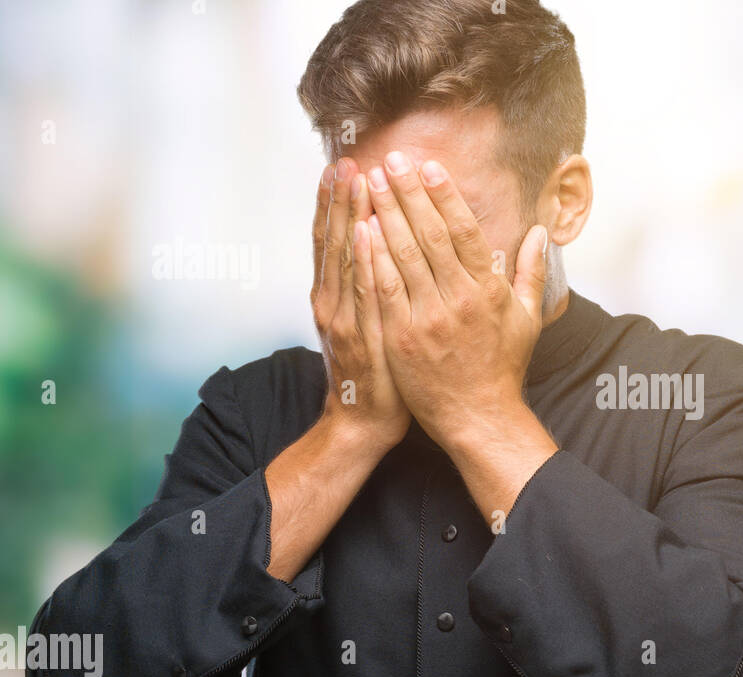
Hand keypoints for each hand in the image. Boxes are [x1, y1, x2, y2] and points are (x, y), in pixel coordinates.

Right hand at [311, 158, 410, 450]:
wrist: (362, 420)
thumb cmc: (375, 370)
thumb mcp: (368, 322)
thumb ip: (370, 284)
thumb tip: (381, 245)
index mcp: (335, 294)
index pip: (335, 239)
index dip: (337, 203)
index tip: (345, 165)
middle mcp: (332, 301)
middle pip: (335, 240)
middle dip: (341, 199)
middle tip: (347, 160)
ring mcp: (342, 318)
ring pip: (345, 258)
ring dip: (349, 217)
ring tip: (354, 180)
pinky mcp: (358, 337)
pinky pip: (364, 292)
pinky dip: (362, 261)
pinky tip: (365, 233)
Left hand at [356, 151, 548, 451]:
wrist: (479, 418)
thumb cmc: (502, 368)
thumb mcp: (528, 319)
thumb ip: (531, 272)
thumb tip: (538, 233)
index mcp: (488, 291)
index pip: (464, 232)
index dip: (445, 196)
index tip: (429, 167)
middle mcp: (459, 300)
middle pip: (430, 235)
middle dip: (408, 194)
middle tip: (391, 160)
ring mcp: (429, 319)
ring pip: (404, 256)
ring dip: (385, 214)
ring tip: (370, 182)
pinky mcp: (403, 338)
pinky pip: (384, 290)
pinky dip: (372, 258)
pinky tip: (360, 229)